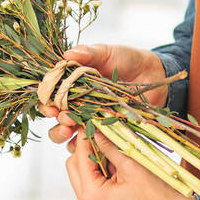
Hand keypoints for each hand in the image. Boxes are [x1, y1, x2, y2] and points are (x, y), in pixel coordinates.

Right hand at [40, 43, 168, 143]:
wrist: (152, 74)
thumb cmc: (127, 60)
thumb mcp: (107, 53)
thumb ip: (89, 53)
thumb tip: (68, 54)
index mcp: (71, 84)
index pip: (51, 95)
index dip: (46, 101)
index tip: (50, 104)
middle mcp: (76, 103)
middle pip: (55, 117)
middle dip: (55, 120)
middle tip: (63, 118)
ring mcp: (89, 118)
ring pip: (66, 133)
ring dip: (62, 134)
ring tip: (69, 131)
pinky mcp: (103, 131)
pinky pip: (87, 144)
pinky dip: (82, 146)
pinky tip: (86, 142)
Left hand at [64, 129, 199, 199]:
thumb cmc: (157, 197)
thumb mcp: (132, 166)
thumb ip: (110, 146)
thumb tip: (97, 130)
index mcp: (92, 196)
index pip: (79, 158)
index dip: (85, 137)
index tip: (91, 122)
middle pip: (74, 166)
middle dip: (86, 148)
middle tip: (103, 134)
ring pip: (82, 174)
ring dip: (94, 159)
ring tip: (114, 150)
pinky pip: (92, 184)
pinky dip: (100, 171)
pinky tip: (116, 165)